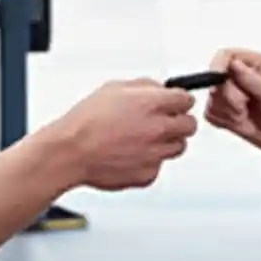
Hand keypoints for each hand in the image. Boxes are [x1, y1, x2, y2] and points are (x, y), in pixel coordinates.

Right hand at [55, 79, 197, 190]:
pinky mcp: (148, 174)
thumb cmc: (86, 120)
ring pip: (178, 147)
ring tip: (143, 139)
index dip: (179, 101)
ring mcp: (155, 154)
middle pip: (190, 125)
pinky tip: (129, 155)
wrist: (70, 152)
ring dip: (167, 142)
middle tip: (164, 121)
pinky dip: (149, 161)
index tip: (174, 103)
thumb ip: (143, 86)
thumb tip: (160, 88)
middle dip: (179, 121)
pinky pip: (158, 166)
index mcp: (152, 104)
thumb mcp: (113, 88)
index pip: (187, 100)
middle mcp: (159, 129)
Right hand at [205, 49, 260, 160]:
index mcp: (253, 64)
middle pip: (216, 79)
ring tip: (246, 116)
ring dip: (228, 112)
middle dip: (230, 98)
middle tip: (245, 108)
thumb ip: (252, 79)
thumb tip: (233, 64)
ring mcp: (229, 93)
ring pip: (212, 98)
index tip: (217, 84)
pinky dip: (224, 120)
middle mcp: (239, 75)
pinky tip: (240, 122)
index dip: (217, 67)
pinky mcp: (223, 110)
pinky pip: (210, 113)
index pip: (226, 56)